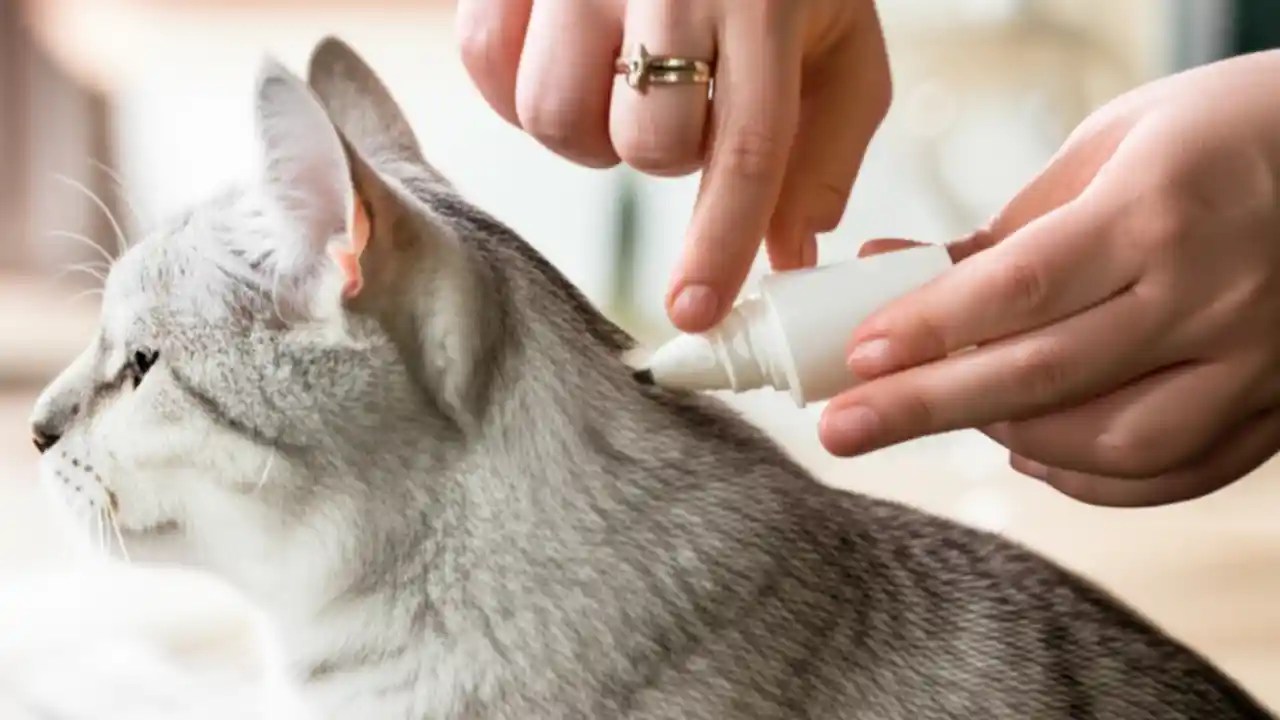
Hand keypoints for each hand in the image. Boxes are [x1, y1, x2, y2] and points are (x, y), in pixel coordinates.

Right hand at [456, 0, 891, 330]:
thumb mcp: (836, 41)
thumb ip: (824, 149)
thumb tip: (791, 255)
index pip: (744, 148)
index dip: (717, 243)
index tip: (694, 310)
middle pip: (642, 142)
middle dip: (661, 155)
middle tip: (678, 107)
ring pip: (554, 115)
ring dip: (588, 129)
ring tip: (616, 81)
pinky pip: (484, 61)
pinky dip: (516, 89)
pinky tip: (563, 62)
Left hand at [820, 50, 1279, 506]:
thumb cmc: (1227, 129)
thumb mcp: (1115, 145)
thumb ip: (1017, 228)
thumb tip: (900, 272)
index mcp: (1158, 209)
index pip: (1022, 287)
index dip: (929, 327)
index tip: (856, 358)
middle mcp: (1210, 293)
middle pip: (1047, 373)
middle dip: (928, 406)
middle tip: (842, 429)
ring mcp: (1254, 359)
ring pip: (1114, 441)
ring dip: (1012, 438)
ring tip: (949, 415)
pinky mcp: (1278, 403)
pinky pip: (1179, 471)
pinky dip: (1094, 477)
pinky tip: (1034, 452)